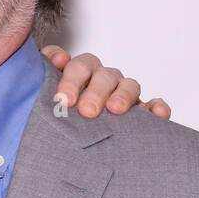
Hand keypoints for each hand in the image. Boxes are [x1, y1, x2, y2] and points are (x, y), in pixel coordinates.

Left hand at [42, 45, 170, 119]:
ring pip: (129, 85)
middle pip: (103, 75)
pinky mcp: (142, 110)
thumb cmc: (57, 114)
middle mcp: (103, 80)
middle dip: (95, 92)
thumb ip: (42, 75)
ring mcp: (124, 93)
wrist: (71, 136)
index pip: (78, 66)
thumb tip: (57, 60)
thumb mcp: (43, 94)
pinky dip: (156, 107)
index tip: (62, 99)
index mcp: (81, 72)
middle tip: (86, 111)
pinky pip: (153, 104)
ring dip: (123, 96)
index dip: (70, 79)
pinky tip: (156, 113)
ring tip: (115, 110)